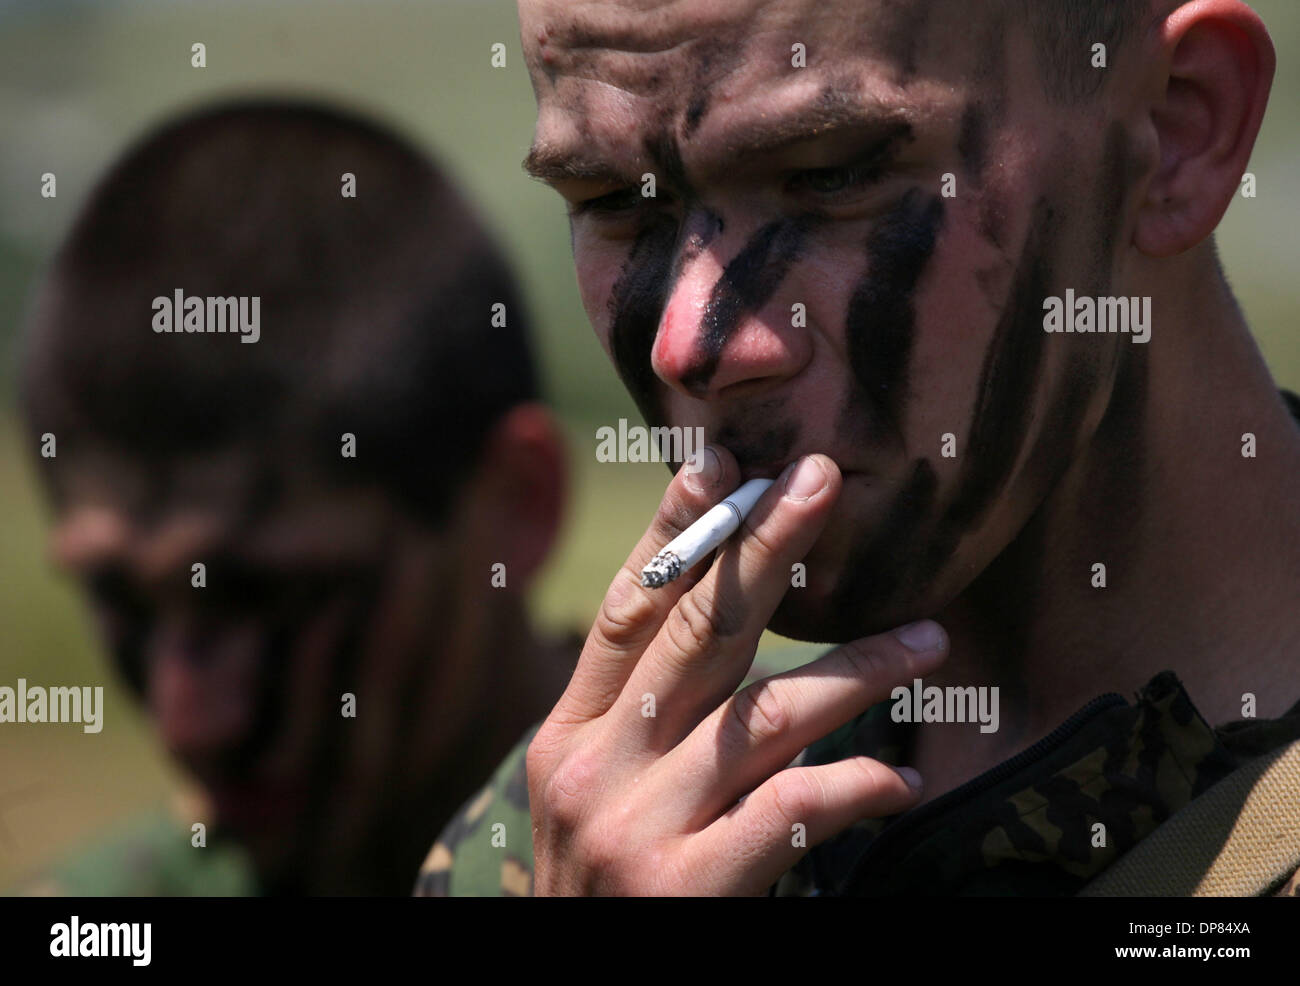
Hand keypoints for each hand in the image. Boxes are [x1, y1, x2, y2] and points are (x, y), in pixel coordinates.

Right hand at [527, 445, 949, 894]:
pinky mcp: (688, 891)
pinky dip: (856, 782)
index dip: (675, 532)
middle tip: (824, 481)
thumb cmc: (601, 893)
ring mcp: (636, 832)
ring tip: (927, 642)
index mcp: (566, 737)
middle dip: (764, 550)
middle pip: (693, 636)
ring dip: (855, 670)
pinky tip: (902, 775)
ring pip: (761, 716)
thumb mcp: (591, 799)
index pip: (626, 612)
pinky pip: (792, 810)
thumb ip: (636, 726)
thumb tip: (715, 639)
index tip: (726, 463)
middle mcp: (592, 771)